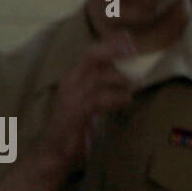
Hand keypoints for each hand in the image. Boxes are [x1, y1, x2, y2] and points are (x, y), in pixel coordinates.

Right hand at [36, 33, 135, 178]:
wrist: (53, 153)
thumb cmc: (76, 126)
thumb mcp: (91, 100)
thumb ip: (105, 86)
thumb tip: (132, 75)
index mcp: (74, 77)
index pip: (91, 51)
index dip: (110, 42)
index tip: (129, 37)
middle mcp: (71, 82)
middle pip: (91, 55)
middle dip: (113, 49)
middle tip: (134, 51)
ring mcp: (71, 97)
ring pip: (97, 76)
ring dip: (121, 78)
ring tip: (137, 82)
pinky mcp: (75, 113)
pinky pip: (97, 99)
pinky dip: (115, 98)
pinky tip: (127, 100)